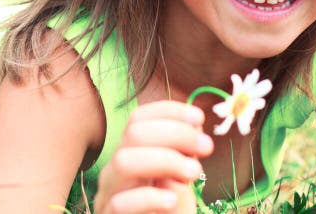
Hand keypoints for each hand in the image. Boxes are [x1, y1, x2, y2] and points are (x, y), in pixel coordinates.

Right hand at [94, 101, 213, 212]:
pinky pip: (121, 203)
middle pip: (134, 133)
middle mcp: (116, 169)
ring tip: (194, 172)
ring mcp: (109, 195)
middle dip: (175, 133)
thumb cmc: (168, 213)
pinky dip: (149, 198)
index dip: (169, 112)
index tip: (199, 119)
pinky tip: (172, 202)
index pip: (139, 118)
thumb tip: (195, 123)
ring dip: (165, 159)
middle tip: (206, 147)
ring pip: (124, 161)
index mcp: (131, 154)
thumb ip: (183, 154)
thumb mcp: (179, 180)